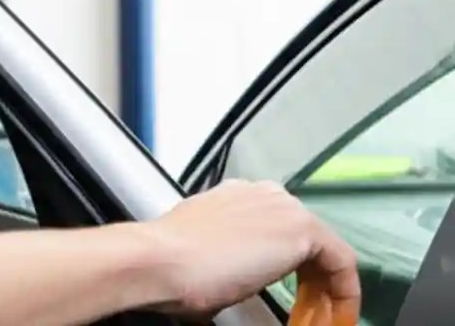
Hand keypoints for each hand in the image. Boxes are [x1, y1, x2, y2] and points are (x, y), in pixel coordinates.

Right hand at [144, 180, 359, 321]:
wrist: (163, 261)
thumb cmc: (170, 265)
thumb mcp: (205, 258)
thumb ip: (226, 261)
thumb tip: (227, 287)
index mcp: (234, 198)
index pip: (274, 231)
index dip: (286, 271)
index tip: (286, 299)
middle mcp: (261, 194)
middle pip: (302, 239)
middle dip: (309, 280)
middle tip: (306, 313)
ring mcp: (283, 207)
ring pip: (322, 250)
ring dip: (325, 289)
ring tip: (320, 320)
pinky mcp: (302, 229)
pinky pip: (340, 262)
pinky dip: (344, 292)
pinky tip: (337, 316)